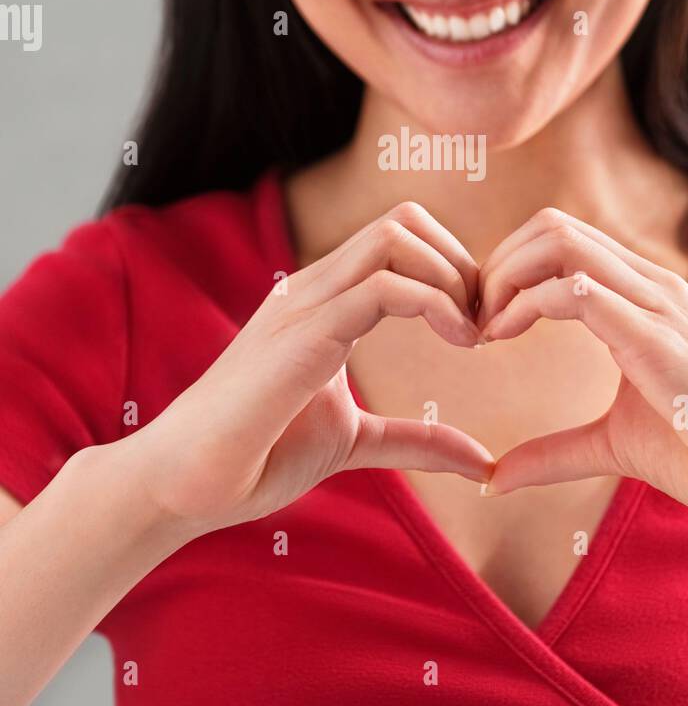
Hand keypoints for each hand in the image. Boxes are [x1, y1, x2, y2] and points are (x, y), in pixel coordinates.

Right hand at [125, 203, 492, 535]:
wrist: (184, 485)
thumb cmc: (256, 457)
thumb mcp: (354, 442)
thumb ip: (415, 441)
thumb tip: (481, 460)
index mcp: (324, 301)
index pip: (400, 238)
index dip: (454, 271)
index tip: (481, 330)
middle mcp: (314, 288)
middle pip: (404, 220)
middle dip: (461, 263)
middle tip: (485, 326)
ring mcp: (304, 304)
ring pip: (396, 236)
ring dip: (453, 277)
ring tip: (473, 336)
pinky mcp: (301, 335)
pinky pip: (382, 288)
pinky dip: (437, 304)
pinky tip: (460, 343)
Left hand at [475, 207, 687, 535]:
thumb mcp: (613, 446)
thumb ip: (554, 452)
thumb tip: (495, 477)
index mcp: (642, 297)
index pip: (560, 240)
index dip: (506, 271)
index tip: (478, 323)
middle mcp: (650, 286)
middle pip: (552, 226)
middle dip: (496, 264)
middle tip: (470, 320)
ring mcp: (657, 305)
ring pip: (560, 242)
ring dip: (503, 276)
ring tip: (482, 328)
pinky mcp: (658, 338)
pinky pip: (578, 289)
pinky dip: (524, 304)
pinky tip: (502, 339)